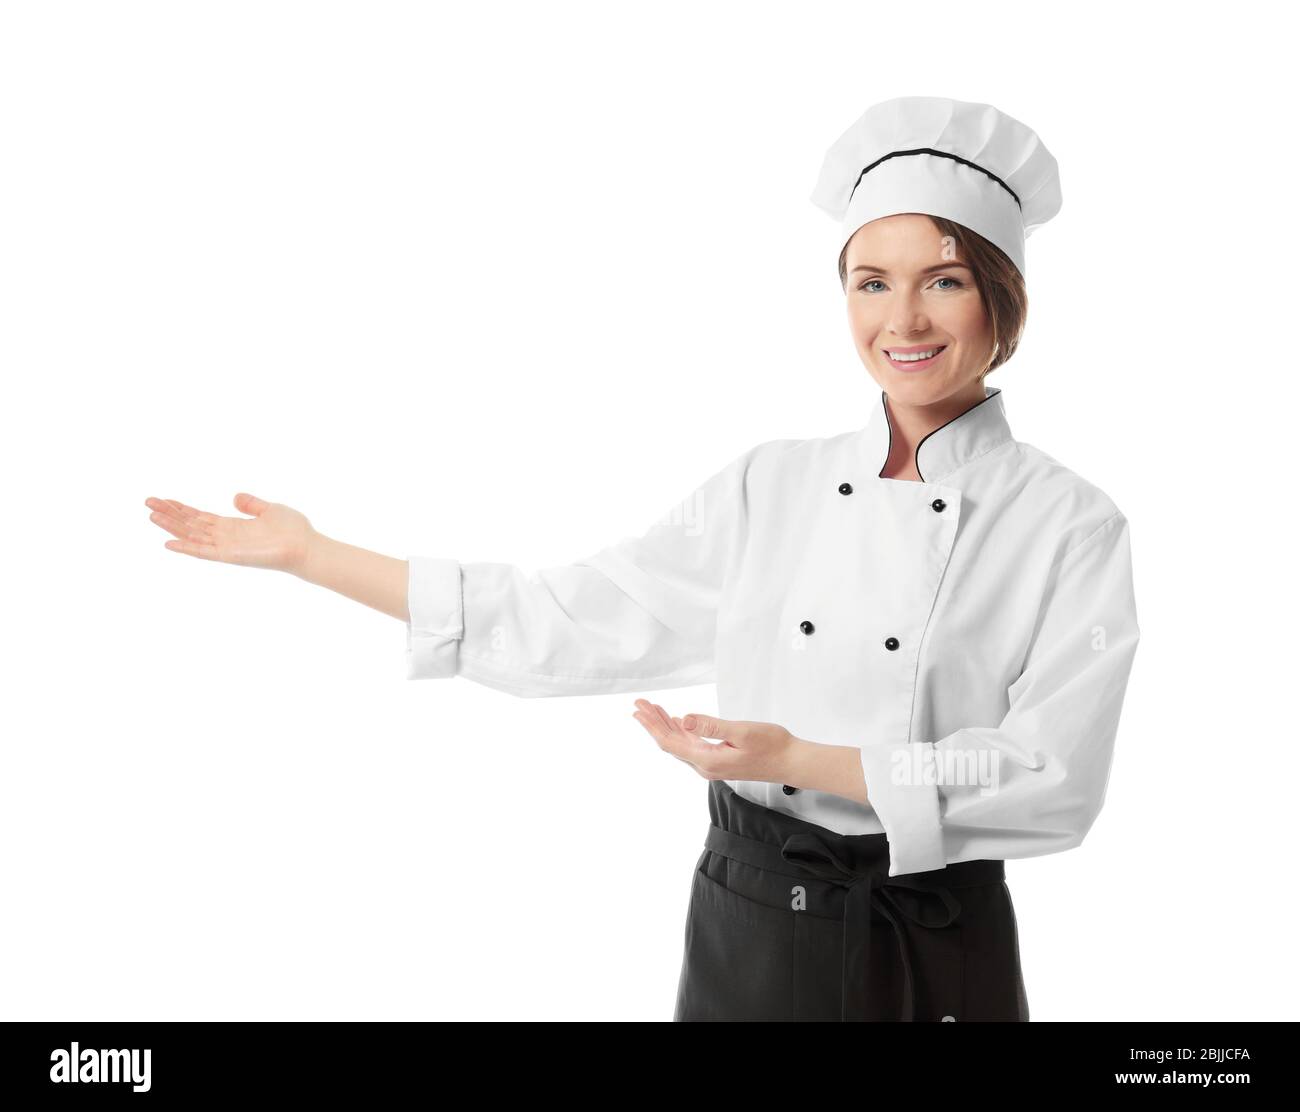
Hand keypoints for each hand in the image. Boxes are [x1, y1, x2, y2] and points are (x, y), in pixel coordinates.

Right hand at [144, 493, 317, 574]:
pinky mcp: (231, 556)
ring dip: (171, 527)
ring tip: (151, 515)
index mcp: (233, 526)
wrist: (306, 546)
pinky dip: (187, 548)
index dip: (181, 509)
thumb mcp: (270, 509)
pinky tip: (168, 543)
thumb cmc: (293, 530)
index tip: (163, 499)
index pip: (200, 517)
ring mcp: (227, 547)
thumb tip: (234, 496)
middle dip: (169, 514)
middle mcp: (226, 537)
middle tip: (148, 502)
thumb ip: (251, 504)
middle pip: (190, 525)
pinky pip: (204, 552)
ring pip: (192, 536)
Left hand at [631, 698, 800, 783]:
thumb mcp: (741, 731)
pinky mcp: (719, 761)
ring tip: (653, 710)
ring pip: (680, 745)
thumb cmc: (772, 746)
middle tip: (639, 705)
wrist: (791, 762)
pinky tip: (677, 723)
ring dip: (666, 726)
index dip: (652, 725)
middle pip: (671, 744)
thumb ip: (710, 726)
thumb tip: (683, 720)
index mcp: (707, 760)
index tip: (640, 709)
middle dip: (653, 723)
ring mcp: (712, 765)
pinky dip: (681, 732)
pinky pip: (692, 746)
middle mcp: (706, 766)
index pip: (670, 742)